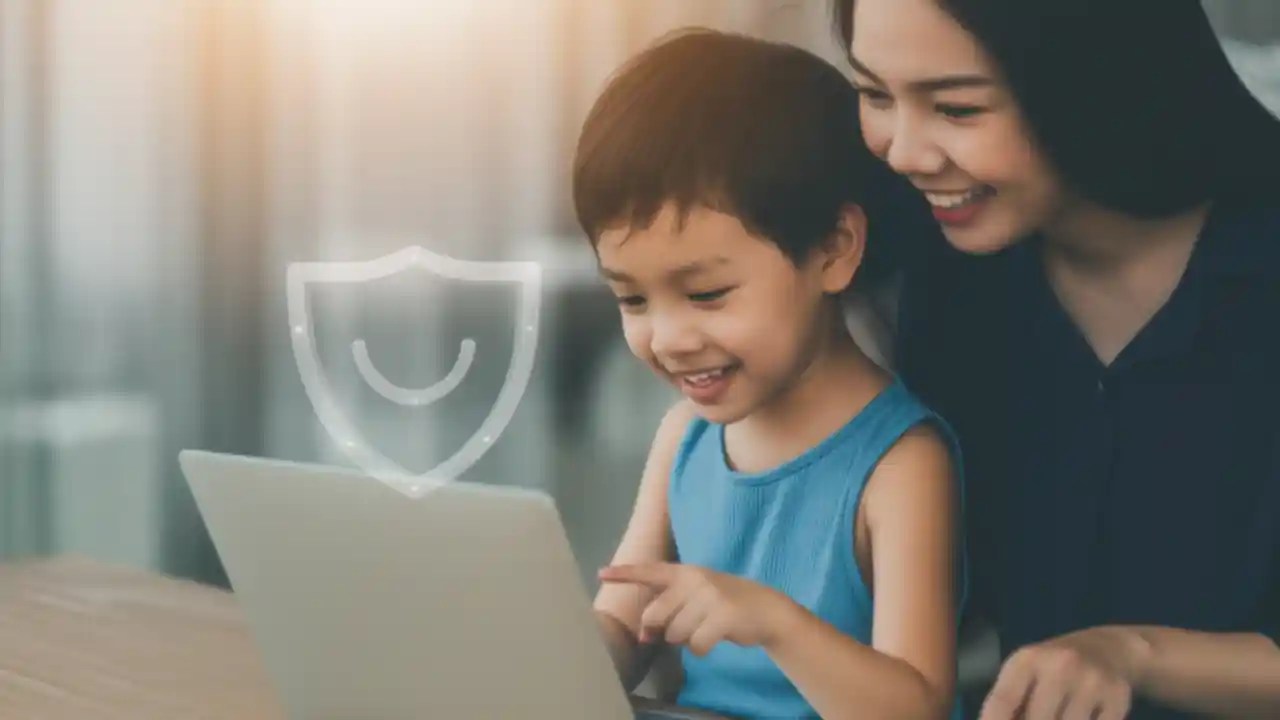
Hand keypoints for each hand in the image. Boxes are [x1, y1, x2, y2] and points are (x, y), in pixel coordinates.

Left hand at [598, 562, 798, 655]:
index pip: (649, 572)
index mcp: (684, 572)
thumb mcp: (696, 593)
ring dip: (687, 639)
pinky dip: (702, 649)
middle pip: (655, 616)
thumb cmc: (723, 603)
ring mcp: (709, 596)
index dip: (625, 574)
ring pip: (675, 634)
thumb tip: (644, 637)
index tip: (601, 574)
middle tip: (684, 628)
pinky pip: (696, 645)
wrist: (765, 609)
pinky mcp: (722, 615)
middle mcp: (694, 580)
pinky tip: (714, 638)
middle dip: (664, 630)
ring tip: (705, 627)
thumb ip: (668, 608)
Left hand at [980, 626, 1151, 719]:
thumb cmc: (1055, 668)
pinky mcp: (1118, 698)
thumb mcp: (1027, 672)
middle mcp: (1059, 666)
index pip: (1002, 701)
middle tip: (1041, 714)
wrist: (1108, 648)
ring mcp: (1090, 682)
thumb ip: (1010, 701)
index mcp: (1027, 660)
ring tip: (1058, 713)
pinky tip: (1084, 715)